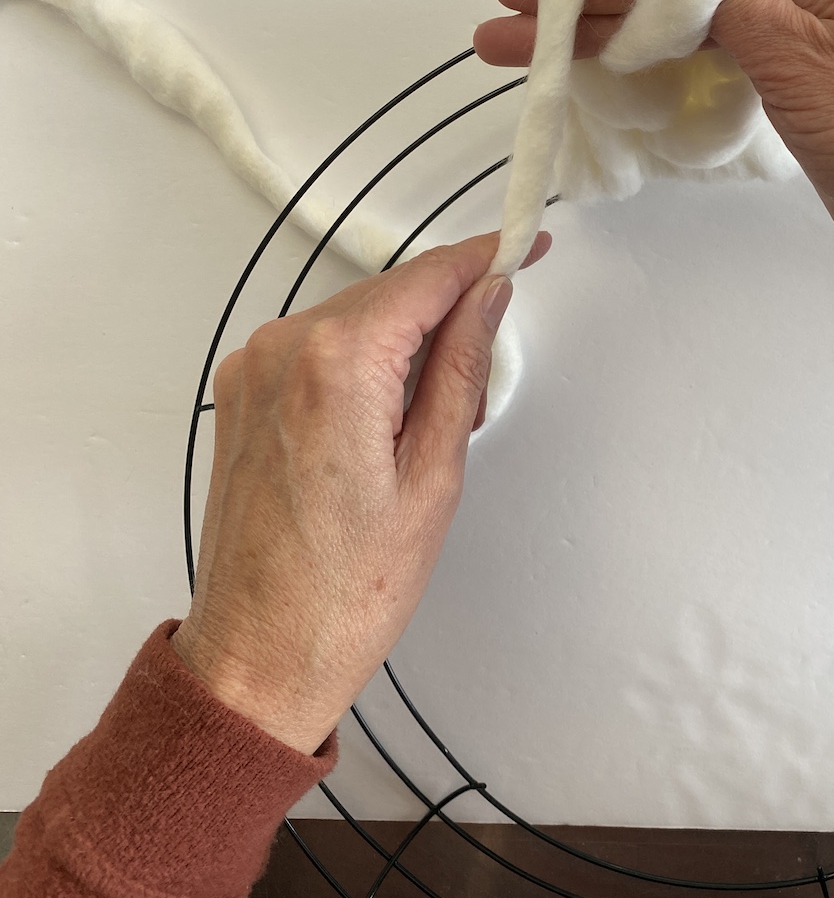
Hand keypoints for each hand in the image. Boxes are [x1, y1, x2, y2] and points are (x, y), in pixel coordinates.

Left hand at [172, 230, 549, 753]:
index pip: (427, 277)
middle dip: (447, 322)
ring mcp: (253, 369)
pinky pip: (319, 348)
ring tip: (427, 435)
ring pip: (356, 320)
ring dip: (404, 349)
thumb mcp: (434, 474)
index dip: (485, 258)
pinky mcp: (241, 392)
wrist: (261, 654)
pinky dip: (362, 366)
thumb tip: (486, 301)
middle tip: (479, 394)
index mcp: (336, 364)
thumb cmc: (343, 590)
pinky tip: (383, 428)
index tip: (528, 244)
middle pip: (391, 296)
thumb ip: (461, 368)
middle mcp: (282, 350)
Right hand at [473, 0, 833, 312]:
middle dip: (584, 11)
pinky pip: (709, 72)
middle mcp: (797, 0)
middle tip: (500, 28)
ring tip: (533, 57)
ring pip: (684, 34)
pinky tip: (614, 78)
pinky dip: (656, 74)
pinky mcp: (796, 107)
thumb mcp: (803, 52)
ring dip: (608, 44)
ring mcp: (796, 55)